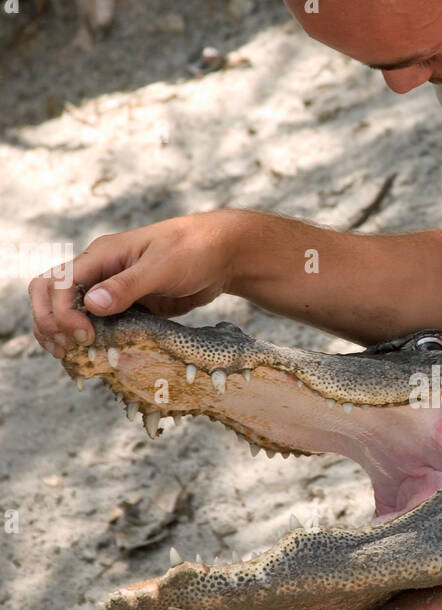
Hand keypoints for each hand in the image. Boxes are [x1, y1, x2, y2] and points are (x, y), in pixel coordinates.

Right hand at [29, 210, 241, 356]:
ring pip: (70, 312)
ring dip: (62, 335)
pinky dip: (89, 341)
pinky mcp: (128, 307)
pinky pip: (97, 324)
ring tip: (71, 359)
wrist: (224, 255)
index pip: (57, 283)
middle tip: (67, 352)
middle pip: (51, 295)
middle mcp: (99, 271)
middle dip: (49, 323)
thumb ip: (127, 285)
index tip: (85, 336)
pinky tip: (93, 359)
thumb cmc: (195, 250)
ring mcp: (111, 289)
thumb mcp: (162, 266)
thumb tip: (92, 304)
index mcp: (101, 255)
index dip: (61, 313)